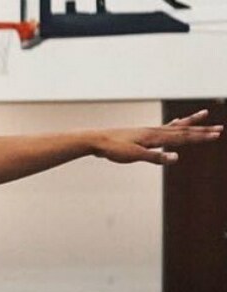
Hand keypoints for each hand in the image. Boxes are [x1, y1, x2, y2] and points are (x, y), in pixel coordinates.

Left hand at [92, 109, 221, 164]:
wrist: (96, 141)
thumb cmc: (114, 149)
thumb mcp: (135, 155)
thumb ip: (156, 157)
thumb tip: (176, 157)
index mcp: (155, 136)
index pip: (183, 137)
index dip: (200, 137)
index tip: (217, 135)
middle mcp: (155, 131)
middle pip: (183, 130)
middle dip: (202, 130)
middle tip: (220, 128)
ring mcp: (149, 131)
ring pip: (176, 126)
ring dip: (191, 122)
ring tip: (204, 114)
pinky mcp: (143, 134)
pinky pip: (164, 128)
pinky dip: (174, 125)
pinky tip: (176, 124)